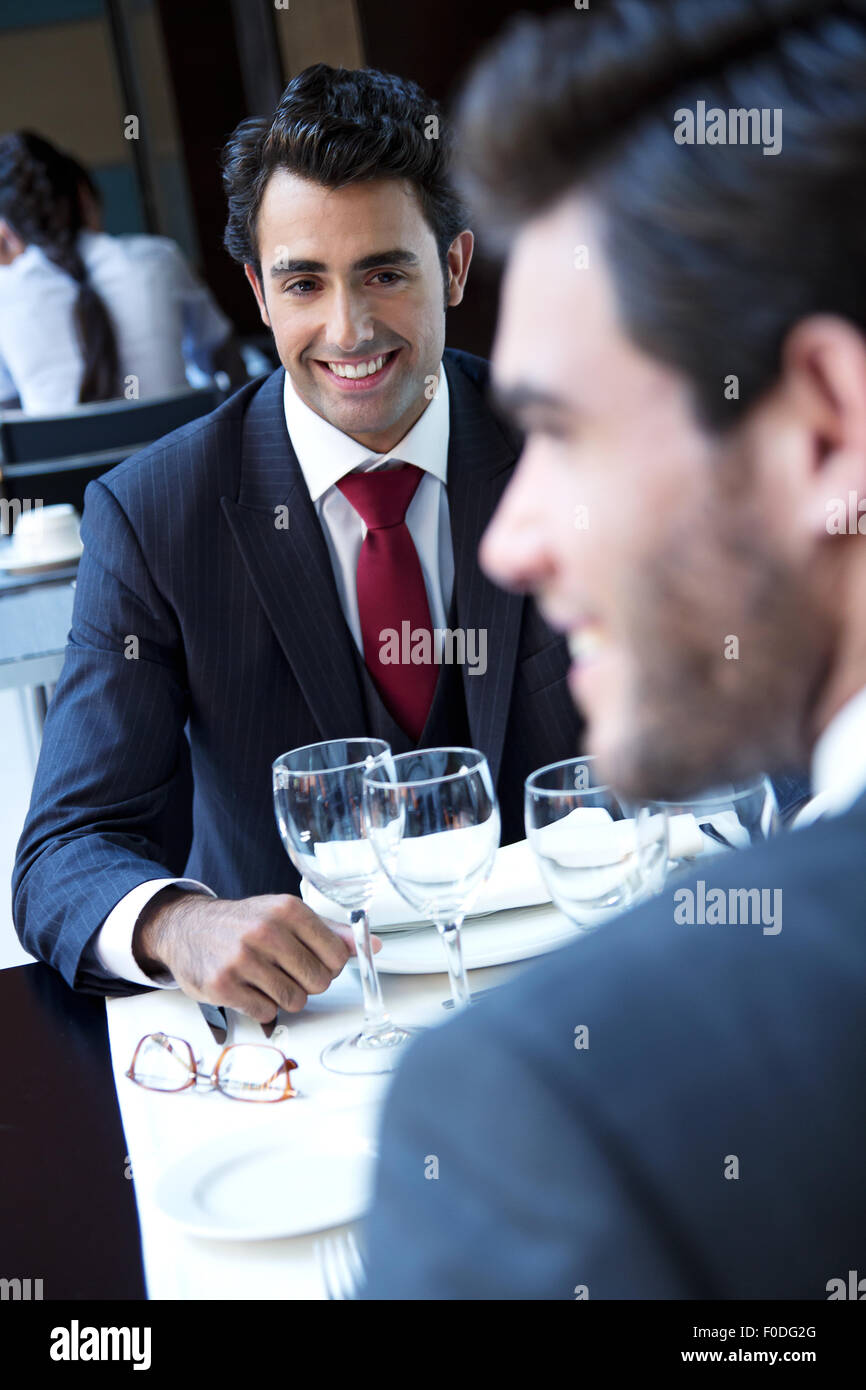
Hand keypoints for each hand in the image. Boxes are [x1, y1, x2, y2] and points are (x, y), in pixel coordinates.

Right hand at [132, 889, 380, 1022]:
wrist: (188, 928)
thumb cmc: (244, 922)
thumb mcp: (286, 915)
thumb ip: (330, 931)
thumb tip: (372, 945)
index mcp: (287, 909)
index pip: (337, 955)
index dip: (330, 965)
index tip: (315, 961)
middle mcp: (265, 931)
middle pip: (319, 981)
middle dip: (308, 983)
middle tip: (287, 971)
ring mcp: (242, 959)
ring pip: (294, 1001)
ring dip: (284, 996)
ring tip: (267, 978)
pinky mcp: (223, 986)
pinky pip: (266, 1012)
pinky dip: (262, 1007)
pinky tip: (249, 988)